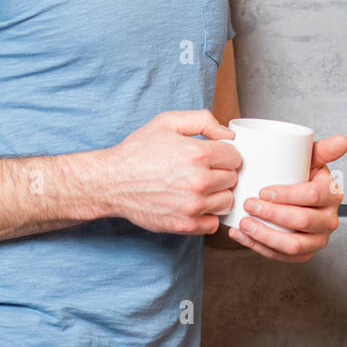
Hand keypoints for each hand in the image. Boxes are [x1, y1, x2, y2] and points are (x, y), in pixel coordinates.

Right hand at [105, 109, 240, 234]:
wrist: (111, 181)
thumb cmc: (138, 151)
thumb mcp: (168, 121)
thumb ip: (203, 121)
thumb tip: (229, 135)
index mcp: (198, 153)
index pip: (235, 157)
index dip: (225, 155)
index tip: (214, 156)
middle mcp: (198, 181)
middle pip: (232, 179)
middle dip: (221, 173)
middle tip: (203, 170)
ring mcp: (192, 206)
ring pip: (227, 201)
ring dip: (217, 194)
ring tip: (199, 187)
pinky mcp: (185, 225)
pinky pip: (213, 223)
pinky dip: (207, 215)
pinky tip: (194, 204)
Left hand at [226, 134, 346, 261]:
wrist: (295, 197)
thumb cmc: (301, 175)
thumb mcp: (312, 158)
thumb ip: (325, 148)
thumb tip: (344, 140)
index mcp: (333, 194)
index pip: (312, 195)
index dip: (287, 195)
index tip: (263, 190)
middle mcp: (330, 220)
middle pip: (301, 221)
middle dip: (272, 214)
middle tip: (248, 204)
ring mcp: (318, 240)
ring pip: (293, 245)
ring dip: (264, 235)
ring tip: (243, 223)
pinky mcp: (304, 254)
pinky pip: (282, 257)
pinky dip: (258, 248)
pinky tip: (241, 235)